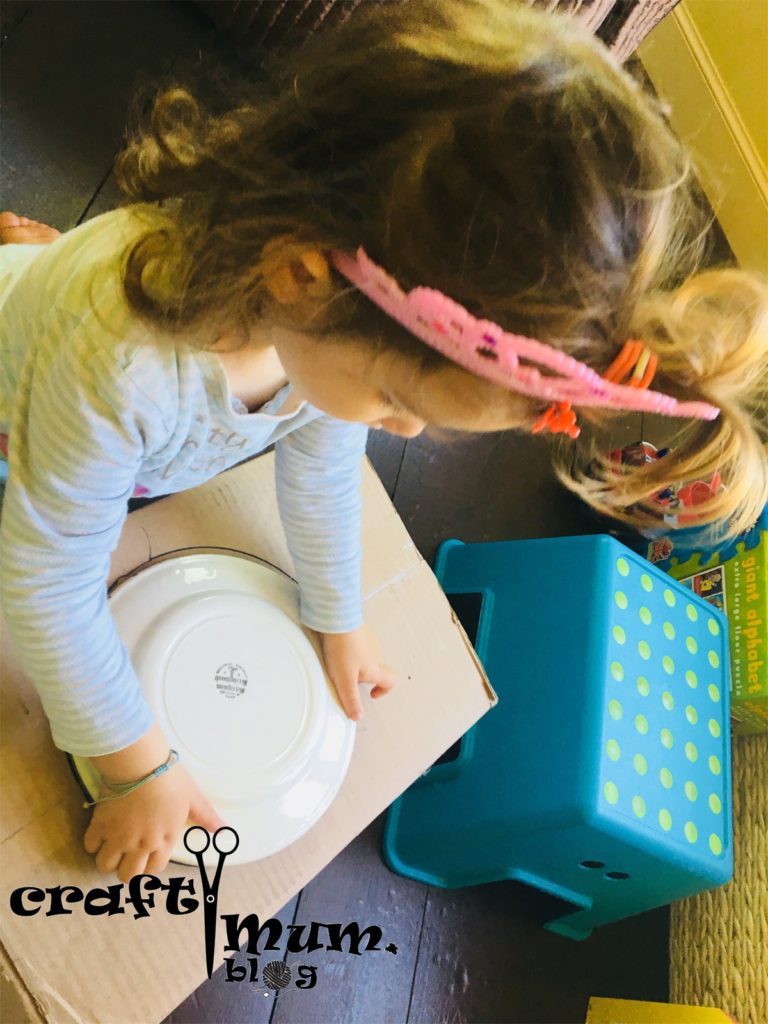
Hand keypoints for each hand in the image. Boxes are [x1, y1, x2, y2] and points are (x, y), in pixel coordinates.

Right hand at [83, 762, 224, 882]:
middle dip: (126, 870)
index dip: (148, 867)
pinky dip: (93, 842)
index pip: (154, 869)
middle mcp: (140, 846)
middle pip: (128, 876)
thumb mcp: (193, 797)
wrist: (140, 766)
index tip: (145, 858)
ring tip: (110, 847)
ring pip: (106, 865)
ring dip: (108, 859)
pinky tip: (99, 833)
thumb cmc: (170, 780)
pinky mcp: (99, 826)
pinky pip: (90, 846)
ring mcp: (118, 839)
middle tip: (125, 857)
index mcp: (164, 841)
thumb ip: (206, 816)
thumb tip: (223, 829)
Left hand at [318, 623, 395, 720]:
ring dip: (358, 662)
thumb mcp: (344, 680)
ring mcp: (370, 640)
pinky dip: (353, 648)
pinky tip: (338, 647)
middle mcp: (376, 654)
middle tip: (348, 678)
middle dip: (365, 677)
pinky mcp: (360, 629)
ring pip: (369, 656)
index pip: (391, 681)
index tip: (372, 694)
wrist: (338, 618)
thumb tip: (358, 717)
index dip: (384, 690)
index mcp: (375, 668)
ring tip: (340, 662)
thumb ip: (351, 699)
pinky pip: (360, 643)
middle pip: (377, 669)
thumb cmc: (342, 649)